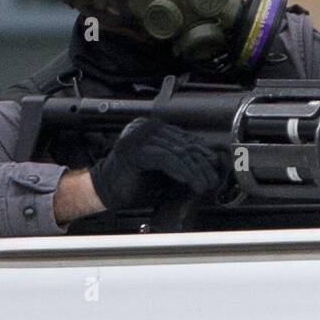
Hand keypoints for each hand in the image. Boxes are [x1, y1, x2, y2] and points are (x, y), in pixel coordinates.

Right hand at [89, 118, 224, 211]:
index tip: (214, 167)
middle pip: (181, 144)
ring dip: (192, 171)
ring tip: (201, 185)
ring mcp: (137, 137)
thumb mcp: (162, 167)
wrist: (105, 192)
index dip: (202, 153)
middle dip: (200, 165)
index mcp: (151, 127)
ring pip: (175, 152)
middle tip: (211, 180)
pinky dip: (178, 170)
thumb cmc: (133, 181)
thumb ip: (179, 159)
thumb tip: (207, 161)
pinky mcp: (134, 150)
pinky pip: (163, 159)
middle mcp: (144, 127)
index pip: (183, 137)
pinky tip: (187, 180)